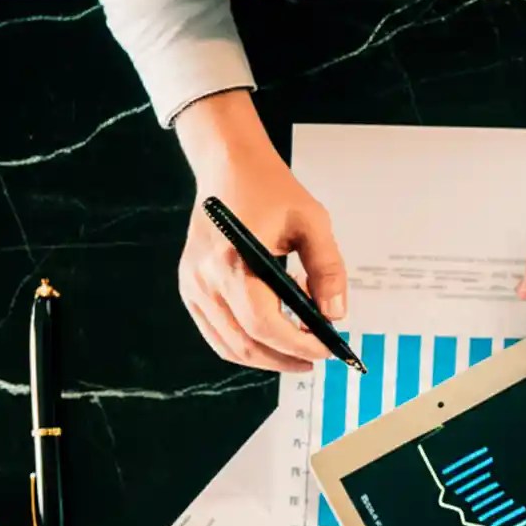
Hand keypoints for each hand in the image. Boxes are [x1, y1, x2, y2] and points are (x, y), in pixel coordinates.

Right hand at [175, 90, 347, 370]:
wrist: (229, 166)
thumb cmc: (270, 189)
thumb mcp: (312, 221)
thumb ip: (327, 269)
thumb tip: (335, 314)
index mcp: (233, 261)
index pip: (264, 324)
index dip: (298, 345)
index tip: (327, 350)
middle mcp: (205, 278)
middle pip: (245, 343)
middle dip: (285, 359)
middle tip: (317, 359)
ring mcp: (193, 285)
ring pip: (229, 345)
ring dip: (266, 357)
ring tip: (298, 351)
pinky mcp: (191, 287)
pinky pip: (216, 333)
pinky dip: (245, 344)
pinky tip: (272, 337)